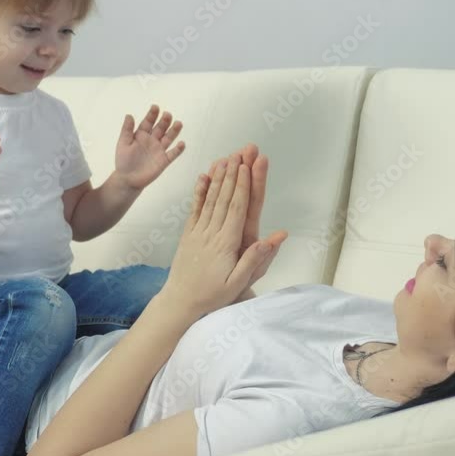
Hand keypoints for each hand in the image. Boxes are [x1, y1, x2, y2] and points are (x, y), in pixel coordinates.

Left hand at [114, 105, 184, 190]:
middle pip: (160, 128)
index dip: (152, 115)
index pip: (148, 122)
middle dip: (164, 121)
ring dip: (174, 131)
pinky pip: (172, 154)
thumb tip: (129, 115)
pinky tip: (182, 143)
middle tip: (167, 114)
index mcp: (141, 135)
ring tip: (178, 123)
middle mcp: (152, 140)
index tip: (155, 107)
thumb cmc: (123, 161)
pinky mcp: (164, 161)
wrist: (128, 179)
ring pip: (168, 138)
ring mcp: (159, 150)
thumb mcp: (123, 143)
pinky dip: (178, 149)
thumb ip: (126, 130)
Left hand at [163, 155, 285, 315]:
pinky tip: (203, 176)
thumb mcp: (237, 283)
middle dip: (233, 174)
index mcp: (226, 244)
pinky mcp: (188, 234)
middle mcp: (211, 234)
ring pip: (210, 199)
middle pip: (224, 198)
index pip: (236, 209)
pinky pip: (195, 208)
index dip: (243, 185)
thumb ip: (254, 260)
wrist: (180, 303)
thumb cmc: (212, 296)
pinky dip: (200, 191)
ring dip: (219, 177)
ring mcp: (198, 232)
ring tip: (226, 158)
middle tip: (240, 152)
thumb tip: (274, 238)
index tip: (247, 166)